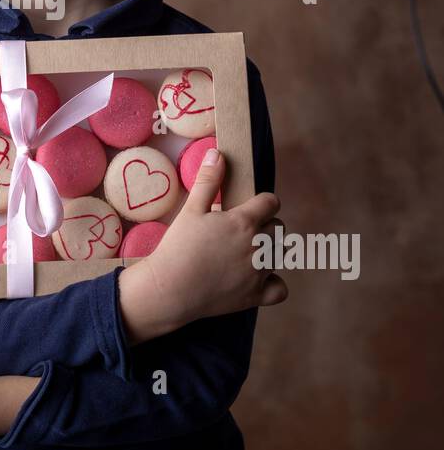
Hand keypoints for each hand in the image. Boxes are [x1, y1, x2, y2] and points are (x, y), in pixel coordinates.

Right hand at [139, 149, 287, 332]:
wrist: (168, 289)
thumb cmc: (177, 247)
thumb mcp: (190, 209)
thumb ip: (208, 181)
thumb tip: (218, 154)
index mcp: (244, 222)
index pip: (271, 203)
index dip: (262, 202)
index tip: (251, 207)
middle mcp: (257, 246)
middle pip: (279, 228)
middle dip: (265, 225)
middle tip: (242, 230)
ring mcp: (258, 273)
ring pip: (281, 254)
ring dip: (270, 250)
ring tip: (248, 251)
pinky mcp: (255, 296)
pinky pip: (280, 288)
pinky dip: (274, 282)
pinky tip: (259, 278)